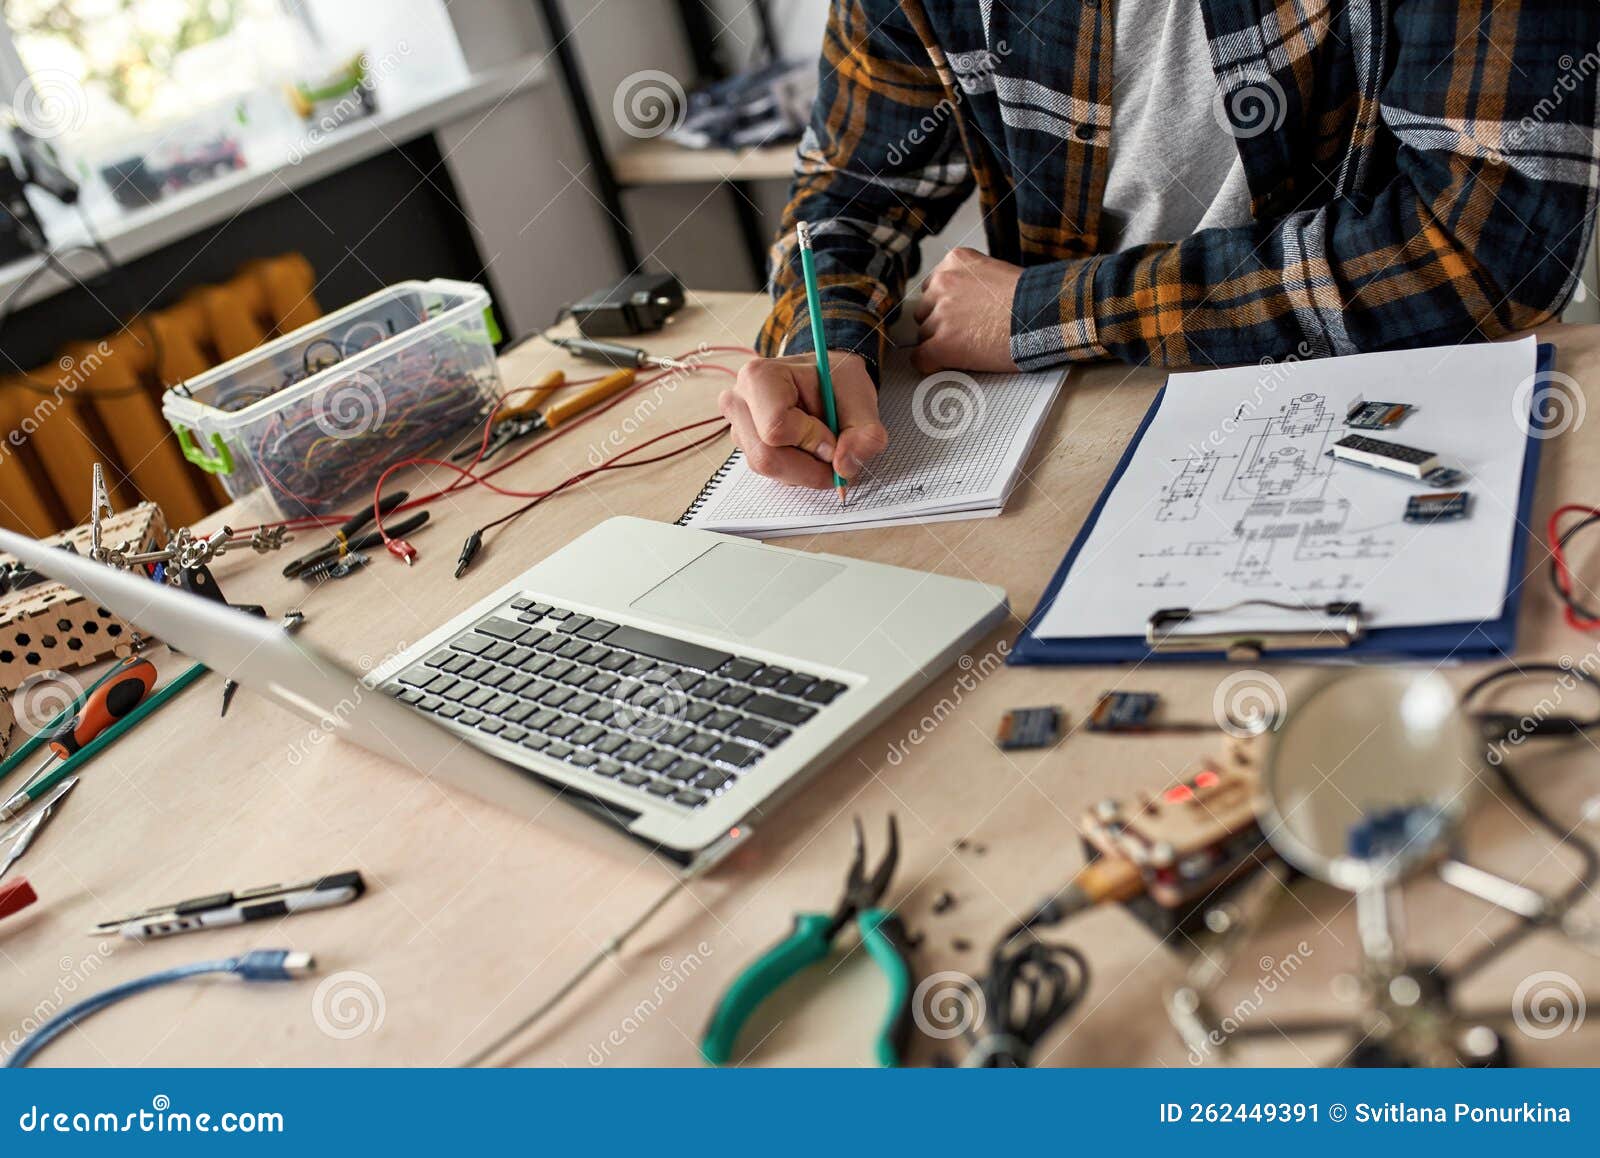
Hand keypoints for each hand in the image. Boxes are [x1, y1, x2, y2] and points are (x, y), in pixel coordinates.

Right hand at [720, 352, 887, 488]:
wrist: (824, 378)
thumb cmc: (836, 380)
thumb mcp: (859, 396)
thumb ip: (864, 432)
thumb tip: (845, 468)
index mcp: (759, 377)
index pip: (776, 428)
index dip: (812, 442)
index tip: (834, 436)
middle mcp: (738, 402)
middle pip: (766, 458)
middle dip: (809, 467)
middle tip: (835, 457)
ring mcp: (738, 427)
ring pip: (768, 470)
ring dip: (805, 470)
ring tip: (822, 446)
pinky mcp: (745, 446)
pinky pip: (770, 474)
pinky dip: (797, 471)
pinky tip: (808, 450)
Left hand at [912, 247, 1022, 373]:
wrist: (1044, 316)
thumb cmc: (1031, 300)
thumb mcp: (996, 273)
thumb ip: (969, 282)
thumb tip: (957, 306)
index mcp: (955, 262)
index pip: (932, 287)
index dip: (945, 306)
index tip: (959, 316)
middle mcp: (942, 283)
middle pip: (925, 310)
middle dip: (941, 323)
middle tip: (966, 333)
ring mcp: (940, 314)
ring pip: (925, 334)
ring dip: (941, 342)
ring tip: (969, 346)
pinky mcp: (943, 344)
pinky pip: (920, 358)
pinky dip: (931, 364)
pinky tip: (946, 365)